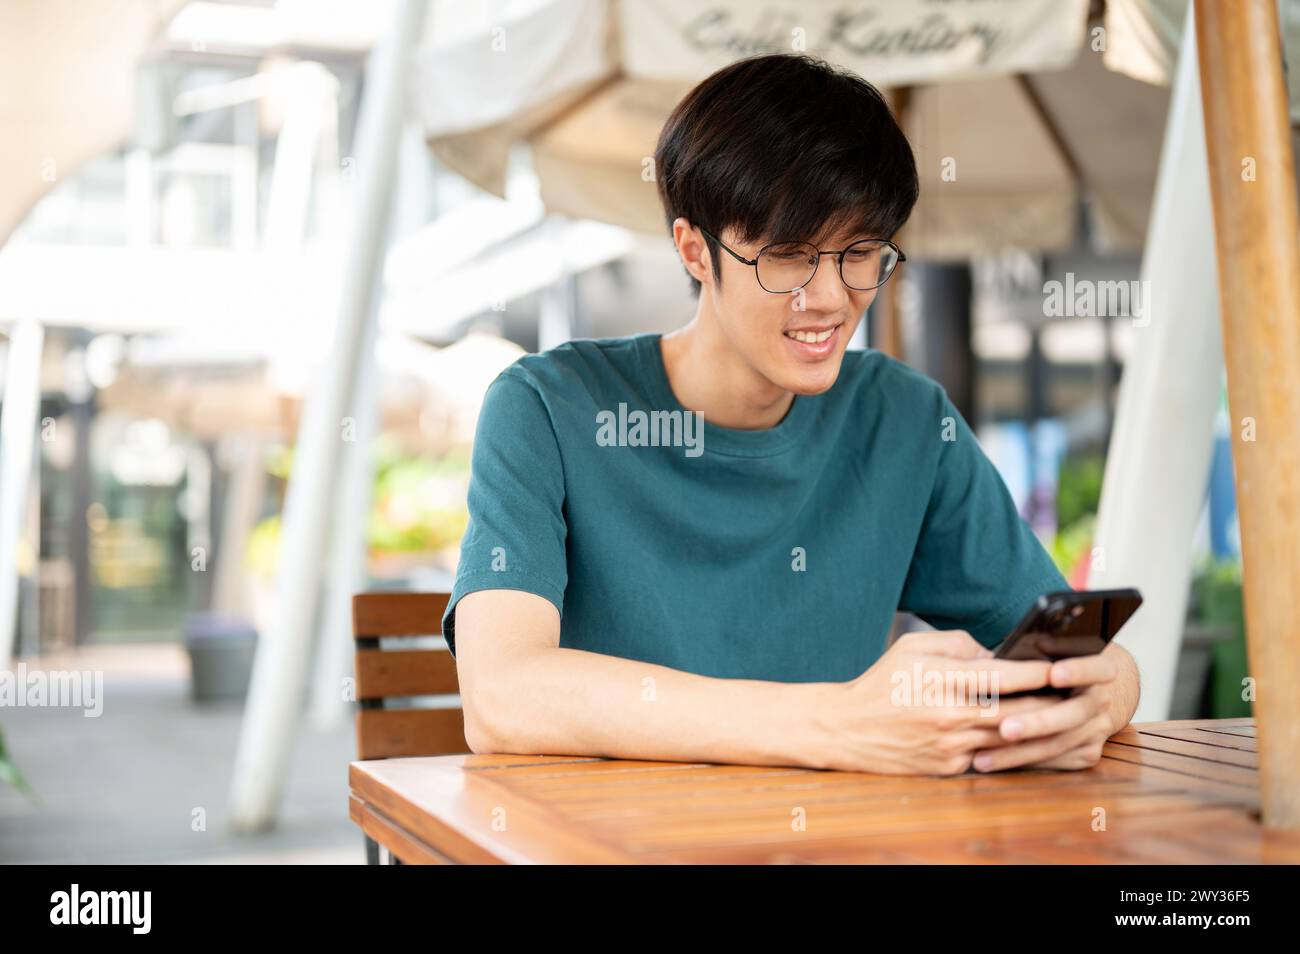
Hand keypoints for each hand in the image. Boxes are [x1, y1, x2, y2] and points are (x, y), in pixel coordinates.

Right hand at [826, 630, 1059, 775]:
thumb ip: (959, 643)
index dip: (1039, 670)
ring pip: (1010, 737)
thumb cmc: (882, 682)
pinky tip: (1028, 737)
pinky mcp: (949, 768)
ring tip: (1063, 714)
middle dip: (1052, 701)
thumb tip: (999, 654)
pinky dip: (1010, 746)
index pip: (1003, 674)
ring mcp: (950, 746)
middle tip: (1079, 692)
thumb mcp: (912, 647)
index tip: (1065, 664)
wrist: (847, 729)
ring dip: (1038, 727)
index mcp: (941, 680)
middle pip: (1017, 710)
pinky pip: (990, 756)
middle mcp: (949, 715)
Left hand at [971, 650, 1128, 771]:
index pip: (1098, 668)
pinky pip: (1055, 761)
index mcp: (1099, 670)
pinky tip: (995, 763)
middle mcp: (1102, 700)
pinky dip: (1023, 762)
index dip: (1078, 671)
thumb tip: (986, 658)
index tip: (1053, 674)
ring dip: (1020, 752)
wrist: (1091, 697)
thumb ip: (1029, 654)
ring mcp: (1097, 729)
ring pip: (1058, 743)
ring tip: (983, 758)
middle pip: (1073, 713)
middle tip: (1005, 729)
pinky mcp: (1089, 753)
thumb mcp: (1050, 653)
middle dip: (1038, 723)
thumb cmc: (1056, 667)